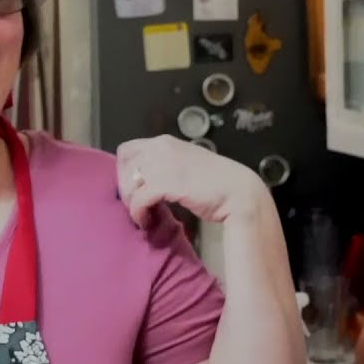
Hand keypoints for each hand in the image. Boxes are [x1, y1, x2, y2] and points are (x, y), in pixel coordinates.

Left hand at [116, 135, 268, 227]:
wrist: (239, 192)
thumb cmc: (216, 182)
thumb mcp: (185, 164)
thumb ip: (165, 166)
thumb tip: (144, 180)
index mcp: (164, 142)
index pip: (127, 150)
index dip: (123, 170)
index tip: (132, 188)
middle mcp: (160, 147)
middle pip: (123, 167)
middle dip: (125, 188)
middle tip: (135, 205)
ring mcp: (163, 164)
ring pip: (129, 184)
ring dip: (132, 203)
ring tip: (143, 216)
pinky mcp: (166, 183)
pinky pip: (139, 200)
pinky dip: (139, 214)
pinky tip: (147, 222)